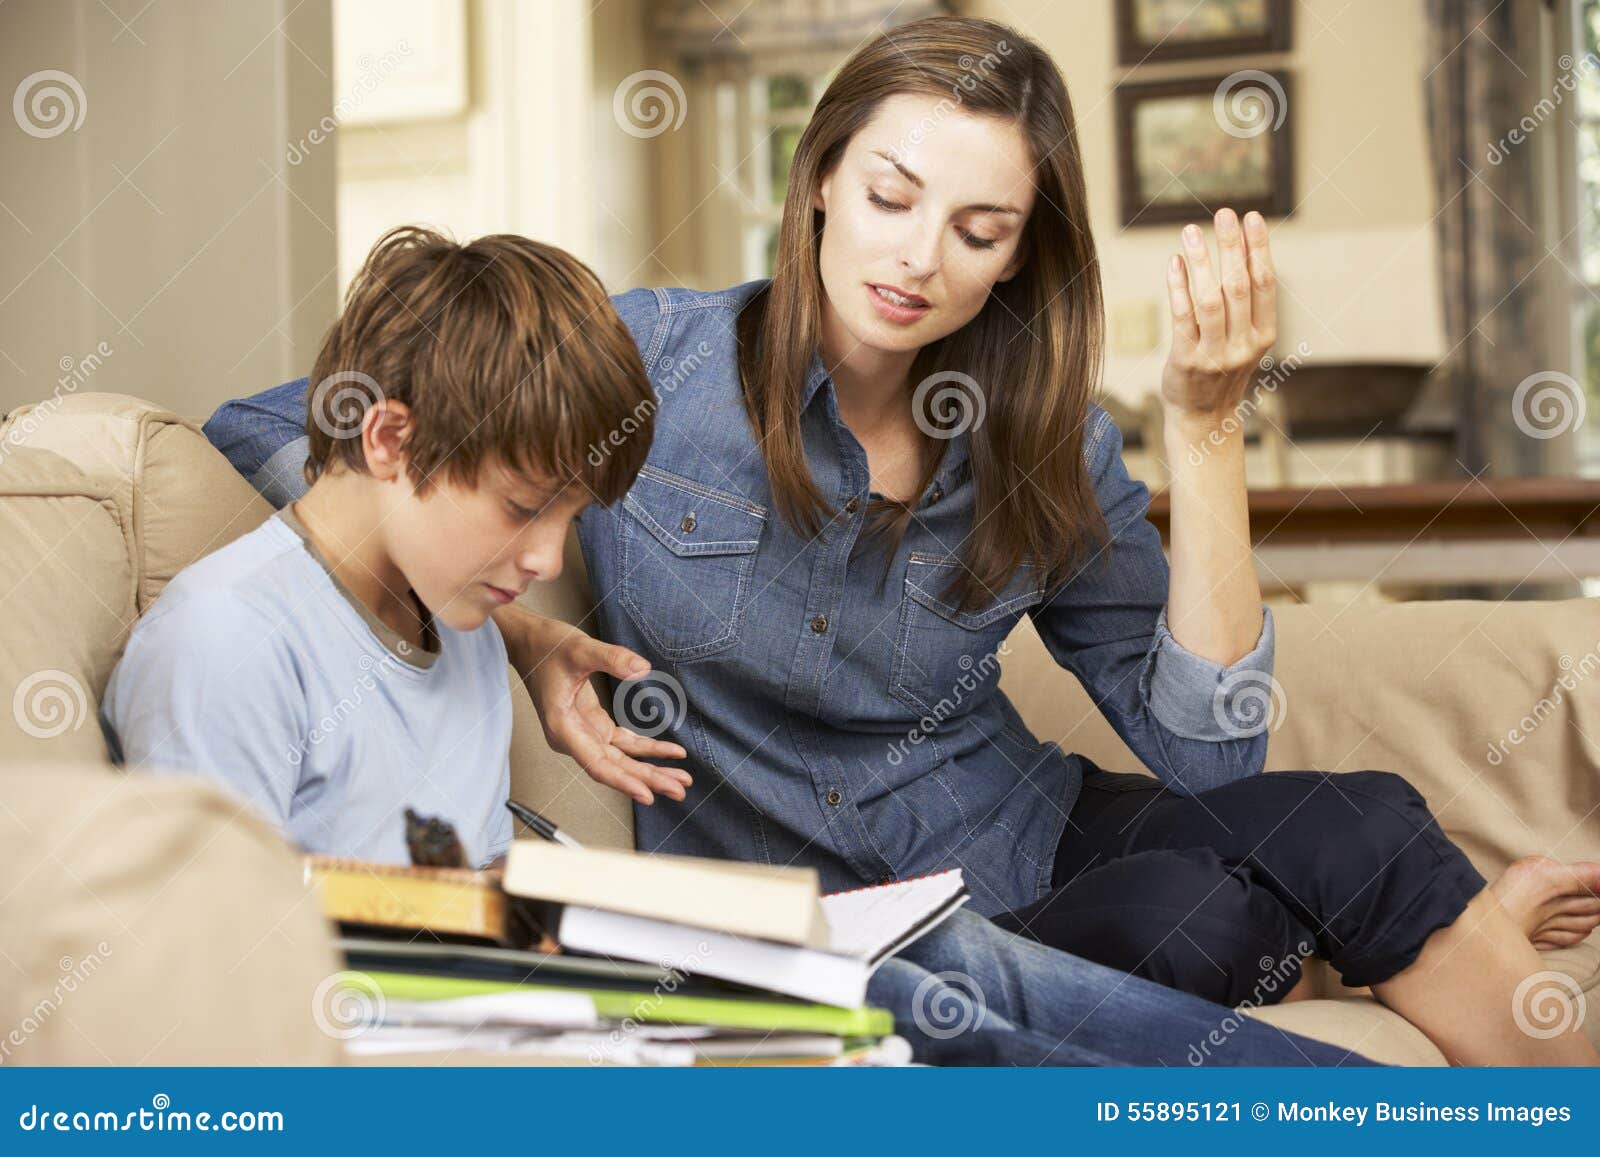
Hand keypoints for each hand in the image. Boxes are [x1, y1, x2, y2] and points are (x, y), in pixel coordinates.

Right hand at [505, 612, 690, 804]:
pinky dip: (647, 749)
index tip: (648, 795)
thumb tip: (642, 668)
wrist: (529, 643)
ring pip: (622, 759)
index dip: (623, 782)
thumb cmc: (546, 648)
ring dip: (651, 769)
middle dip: (648, 780)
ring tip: (681, 780)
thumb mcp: (580, 649)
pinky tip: (669, 753)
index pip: (597, 765)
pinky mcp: (594, 724)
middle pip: (615, 768)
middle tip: (679, 790)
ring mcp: (584, 733)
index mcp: (564, 728)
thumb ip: (612, 658)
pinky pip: (624, 743)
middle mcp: (573, 738)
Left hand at [1159, 207, 1277, 423]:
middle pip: (1238, 287)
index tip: (1251, 217)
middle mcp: (1242, 345)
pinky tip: (1174, 262)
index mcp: (1264, 336)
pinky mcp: (1186, 361)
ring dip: (1200, 262)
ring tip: (1190, 231)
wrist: (1203, 417)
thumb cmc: (1222, 368)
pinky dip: (1178, 287)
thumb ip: (1246, 303)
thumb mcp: (1244, 339)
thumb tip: (1240, 247)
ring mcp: (1214, 354)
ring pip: (1209, 300)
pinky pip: (1182, 317)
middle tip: (1224, 213)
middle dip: (1231, 247)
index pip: (1264, 284)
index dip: (1258, 249)